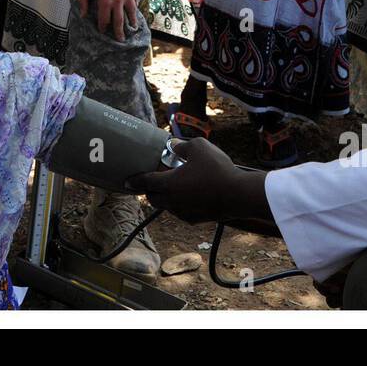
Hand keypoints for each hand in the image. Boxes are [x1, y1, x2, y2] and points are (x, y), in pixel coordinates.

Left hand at [76, 0, 138, 41]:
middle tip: (121, 40)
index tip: (103, 31)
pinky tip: (135, 9)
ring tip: (133, 28)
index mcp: (105, 1)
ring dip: (132, 21)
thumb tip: (83, 13)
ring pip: (131, 11)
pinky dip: (135, 5)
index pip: (104, 19)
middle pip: (119, 20)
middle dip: (119, 32)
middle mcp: (118, 0)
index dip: (103, 27)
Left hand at [127, 137, 241, 223]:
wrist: (239, 195)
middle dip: (149, 191)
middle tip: (151, 183)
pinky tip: (187, 198)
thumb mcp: (199, 147)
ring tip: (171, 188)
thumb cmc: (217, 169)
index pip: (146, 182)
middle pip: (153, 198)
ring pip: (167, 207)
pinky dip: (179, 205)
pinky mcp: (195, 219)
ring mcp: (184, 212)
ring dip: (165, 199)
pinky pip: (181, 212)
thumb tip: (174, 146)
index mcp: (169, 183)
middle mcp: (172, 201)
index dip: (135, 180)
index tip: (127, 181)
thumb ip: (183, 146)